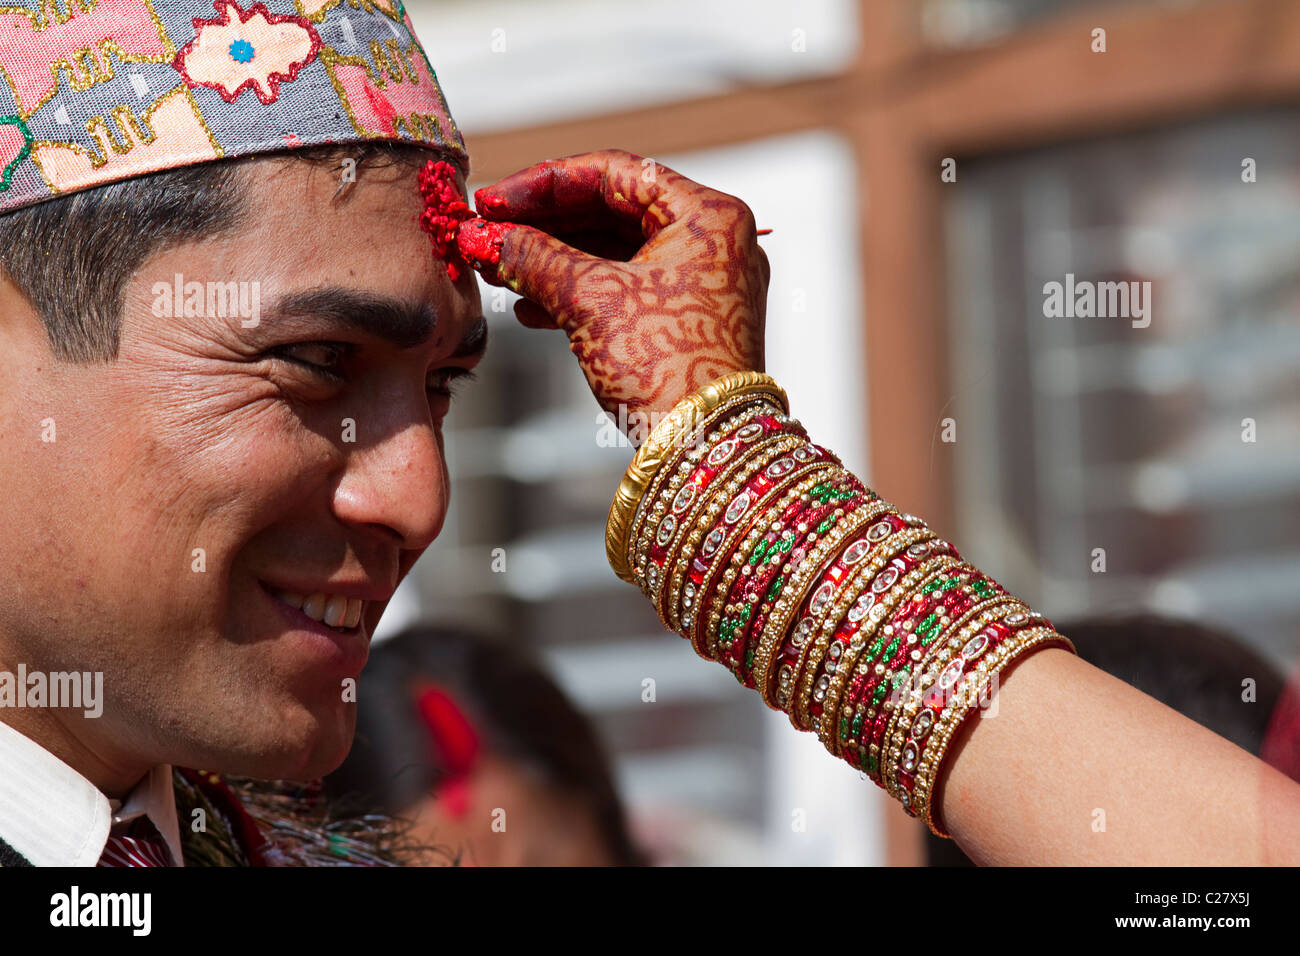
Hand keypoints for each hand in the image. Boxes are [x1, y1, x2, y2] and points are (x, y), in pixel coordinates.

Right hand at [459, 149, 767, 425]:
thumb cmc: (666, 368)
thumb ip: (534, 258)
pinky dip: (579, 293)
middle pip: (614, 211)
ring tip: (499, 268)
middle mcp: (715, 241)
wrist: (705, 449)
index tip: (493, 200)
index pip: (614, 173)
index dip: (544, 184)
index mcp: (708, 215)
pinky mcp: (690, 322)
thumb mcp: (590, 302)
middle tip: (489, 231)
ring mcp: (705, 283)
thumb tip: (483, 236)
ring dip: (554, 259)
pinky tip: (529, 307)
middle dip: (544, 224)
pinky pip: (626, 289)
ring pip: (616, 252)